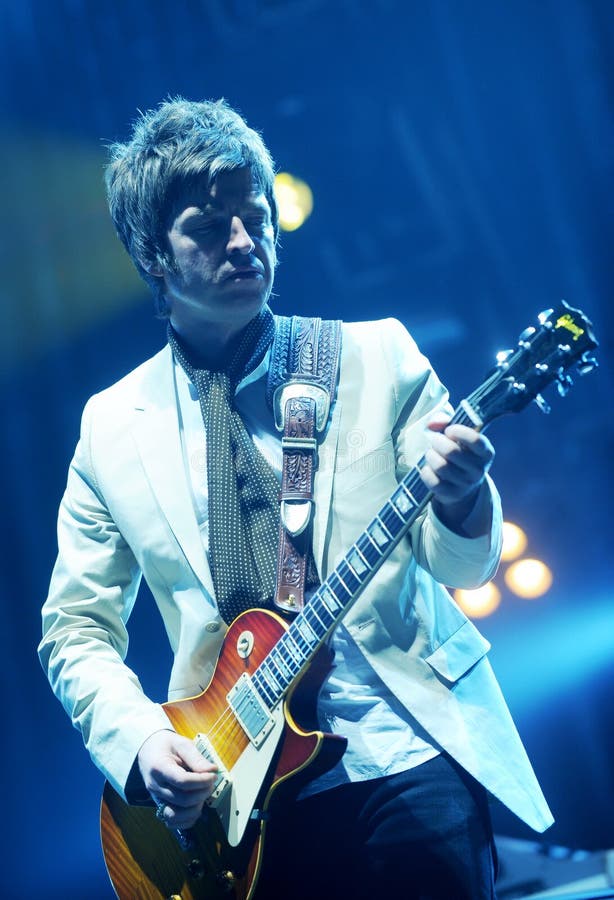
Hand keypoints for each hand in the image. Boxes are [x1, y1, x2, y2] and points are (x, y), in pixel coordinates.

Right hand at [138, 729, 217, 829]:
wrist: (148, 751)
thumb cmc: (166, 745)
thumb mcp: (181, 743)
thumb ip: (196, 758)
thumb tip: (212, 771)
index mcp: (159, 767)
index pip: (182, 781)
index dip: (201, 781)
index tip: (213, 775)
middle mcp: (155, 786)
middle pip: (182, 800)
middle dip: (202, 792)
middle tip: (211, 782)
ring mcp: (156, 798)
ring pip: (176, 816)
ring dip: (195, 808)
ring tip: (202, 794)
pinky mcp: (160, 805)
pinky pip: (172, 822)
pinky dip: (187, 819)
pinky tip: (196, 806)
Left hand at [420, 415, 494, 535]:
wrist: (461, 483)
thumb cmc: (458, 451)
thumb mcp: (455, 434)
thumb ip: (443, 420)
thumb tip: (433, 424)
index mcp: (486, 452)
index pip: (476, 440)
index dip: (459, 432)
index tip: (449, 430)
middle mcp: (480, 470)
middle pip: (452, 452)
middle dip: (437, 442)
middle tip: (434, 440)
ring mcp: (467, 484)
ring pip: (441, 467)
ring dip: (430, 456)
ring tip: (430, 453)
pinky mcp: (453, 495)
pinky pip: (434, 482)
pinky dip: (426, 472)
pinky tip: (429, 468)